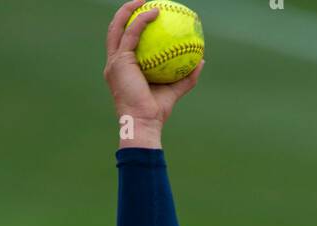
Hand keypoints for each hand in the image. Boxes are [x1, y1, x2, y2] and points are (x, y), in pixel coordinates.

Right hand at [104, 1, 204, 139]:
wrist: (144, 123)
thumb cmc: (156, 112)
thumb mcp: (174, 91)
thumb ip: (186, 76)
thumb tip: (201, 60)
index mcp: (122, 69)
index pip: (124, 42)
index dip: (131, 26)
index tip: (146, 16)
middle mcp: (115, 62)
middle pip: (115, 29)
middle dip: (126, 12)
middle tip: (143, 2)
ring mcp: (115, 61)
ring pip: (119, 26)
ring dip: (130, 9)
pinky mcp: (120, 60)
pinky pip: (132, 33)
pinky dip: (142, 20)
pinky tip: (155, 12)